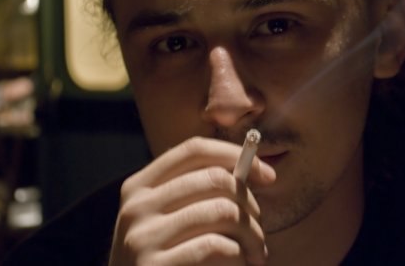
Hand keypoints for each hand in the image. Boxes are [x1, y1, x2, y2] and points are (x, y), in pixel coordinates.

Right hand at [108, 136, 276, 265]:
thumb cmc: (169, 262)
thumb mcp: (170, 221)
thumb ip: (200, 193)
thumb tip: (255, 168)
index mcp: (139, 187)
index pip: (193, 150)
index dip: (234, 155)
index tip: (267, 174)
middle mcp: (136, 207)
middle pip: (214, 179)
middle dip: (250, 204)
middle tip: (259, 229)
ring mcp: (142, 238)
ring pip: (222, 211)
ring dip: (252, 234)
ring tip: (256, 253)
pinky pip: (215, 246)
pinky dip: (238, 256)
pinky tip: (239, 265)